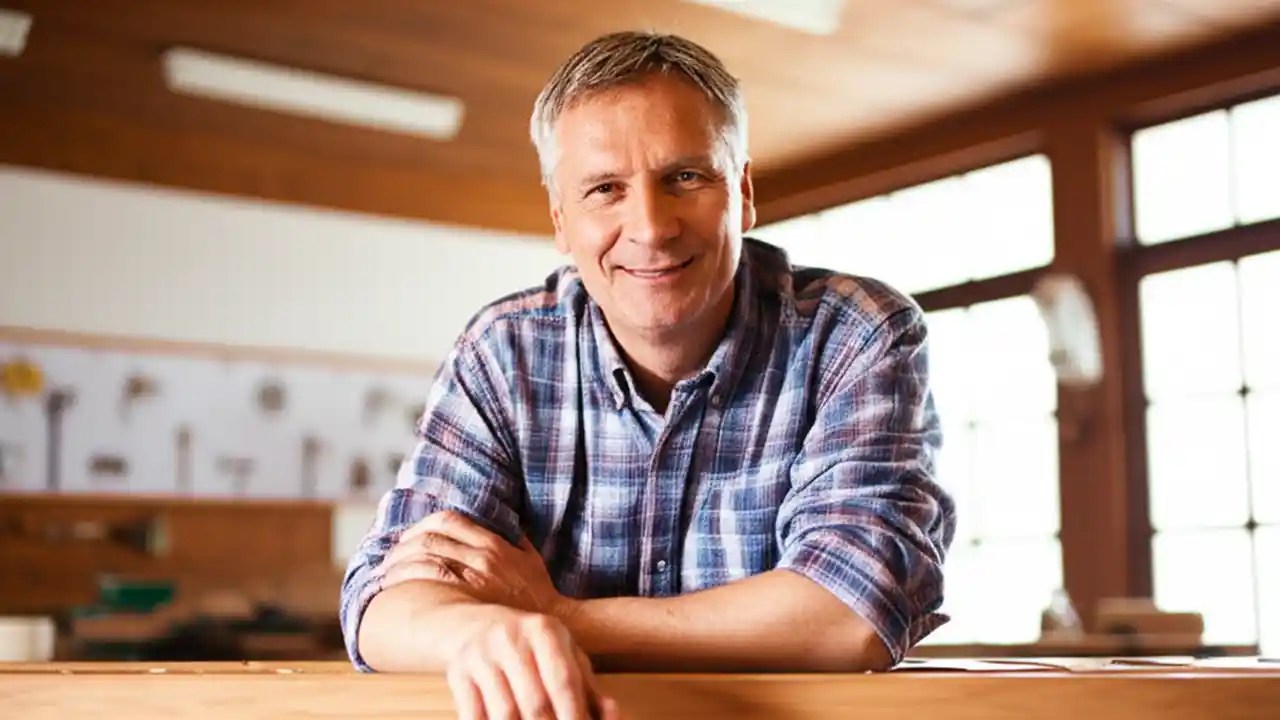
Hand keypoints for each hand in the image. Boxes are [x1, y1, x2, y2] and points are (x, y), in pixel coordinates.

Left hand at [375, 510, 568, 615]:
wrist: (552, 621)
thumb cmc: (539, 591)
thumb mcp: (530, 556)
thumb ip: (515, 537)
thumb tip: (505, 523)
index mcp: (492, 542)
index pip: (447, 519)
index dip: (421, 525)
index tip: (407, 538)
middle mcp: (482, 555)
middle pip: (429, 538)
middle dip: (401, 546)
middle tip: (387, 559)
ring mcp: (475, 577)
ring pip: (426, 558)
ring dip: (398, 564)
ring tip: (383, 575)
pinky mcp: (470, 597)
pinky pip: (432, 581)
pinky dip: (409, 580)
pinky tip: (396, 587)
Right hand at [447, 610, 619, 719]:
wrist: (468, 625)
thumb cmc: (528, 644)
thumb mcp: (561, 651)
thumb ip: (588, 684)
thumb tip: (612, 714)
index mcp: (544, 630)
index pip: (564, 682)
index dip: (575, 716)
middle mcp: (511, 639)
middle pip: (535, 703)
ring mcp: (481, 657)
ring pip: (504, 714)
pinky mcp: (457, 674)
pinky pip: (473, 716)